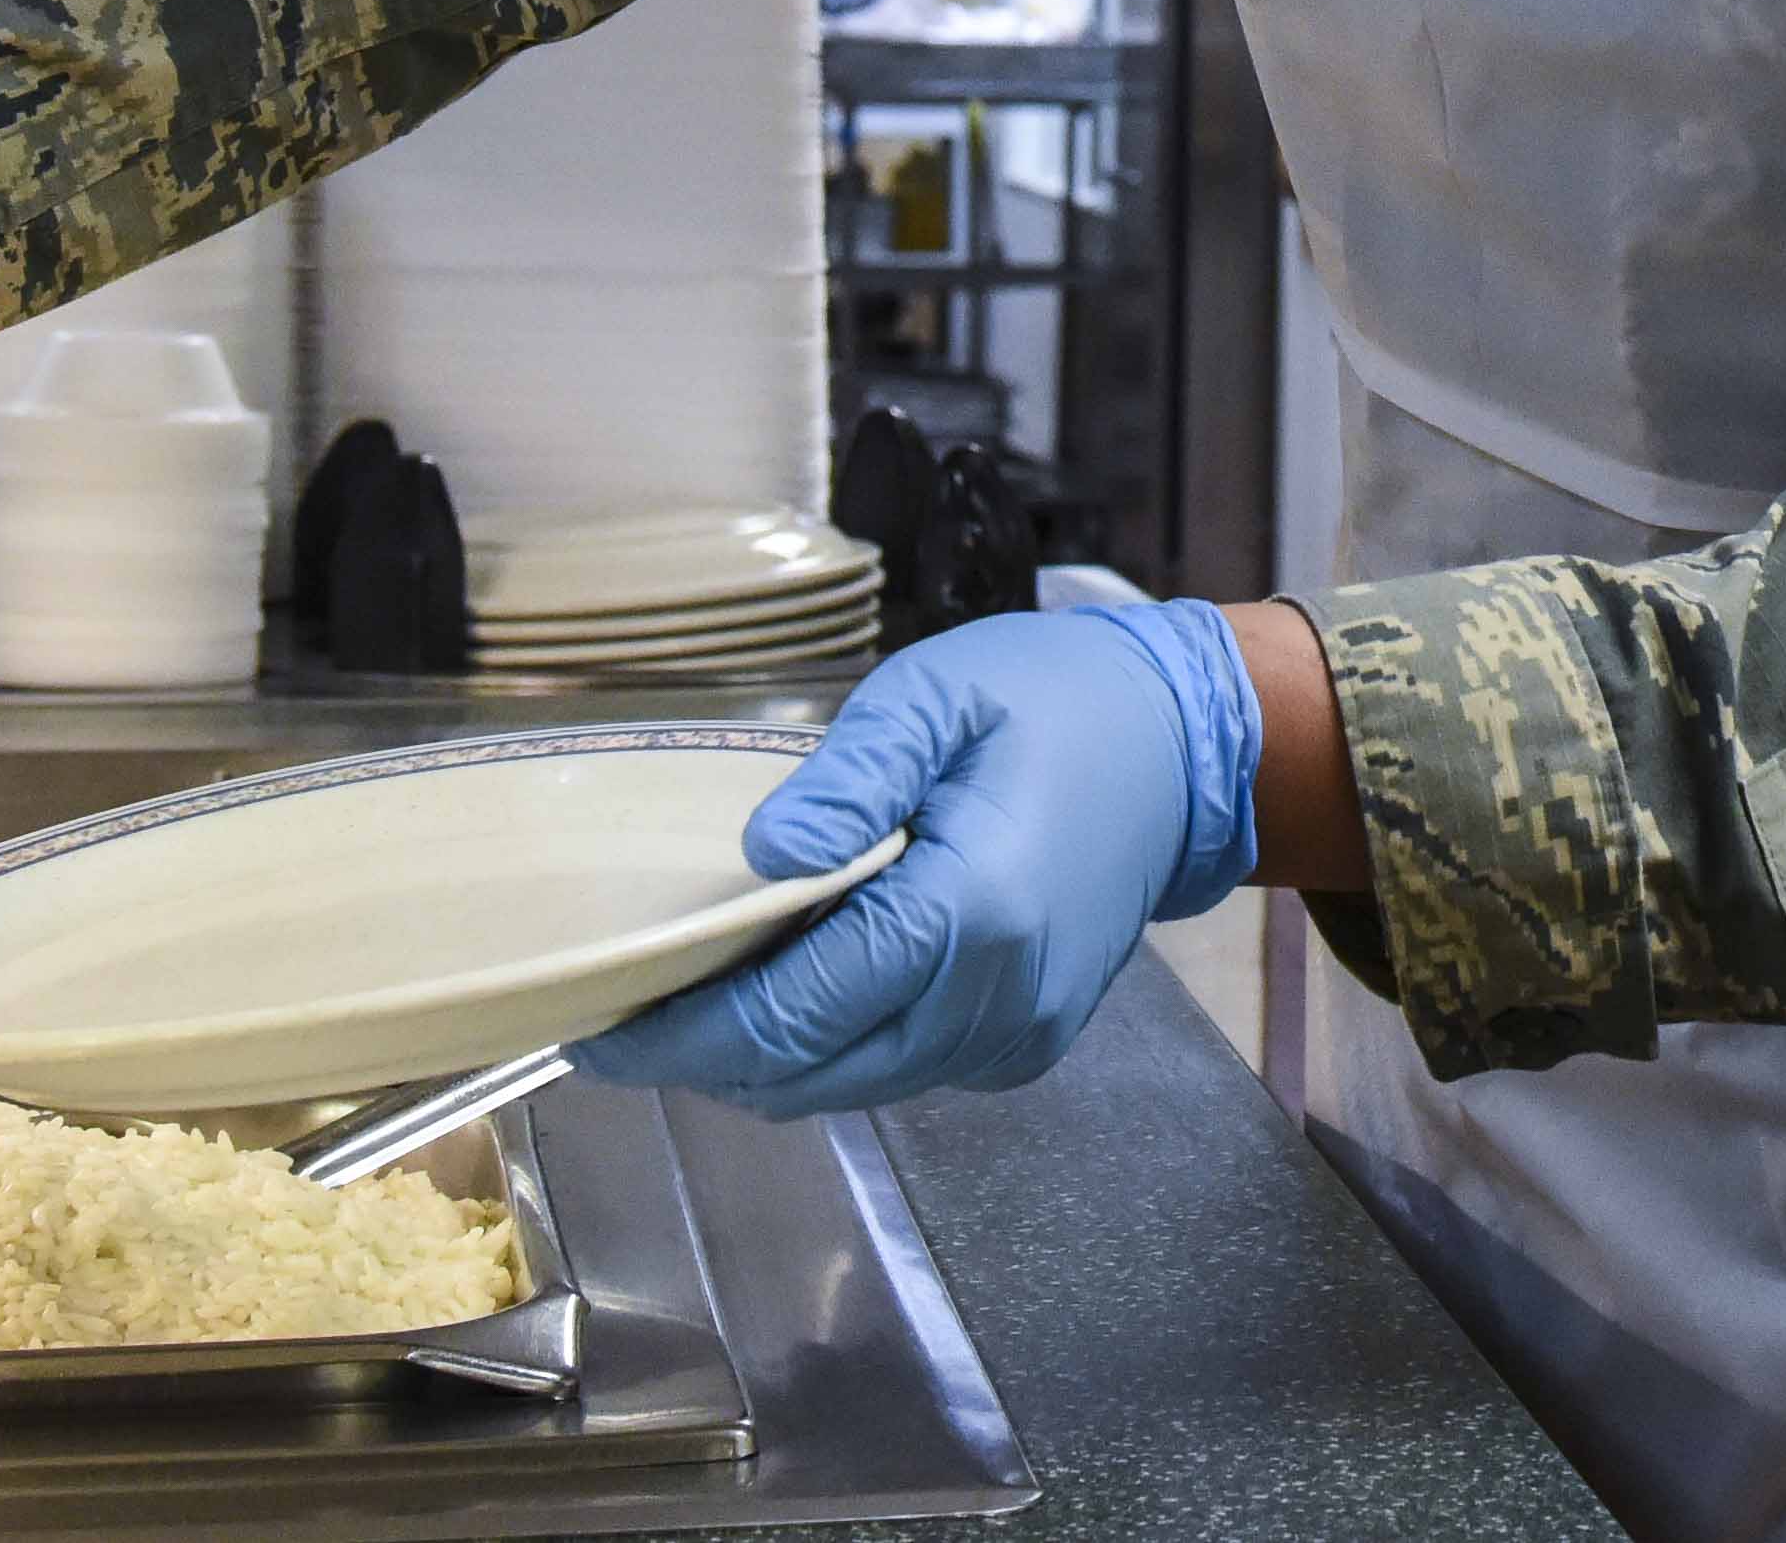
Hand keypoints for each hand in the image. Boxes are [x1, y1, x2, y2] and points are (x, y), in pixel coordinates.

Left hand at [573, 601, 1260, 1114]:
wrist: (1182, 751)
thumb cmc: (1053, 703)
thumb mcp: (935, 697)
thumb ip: (848, 778)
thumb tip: (760, 855)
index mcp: (971, 912)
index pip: (794, 1013)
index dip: (686, 1034)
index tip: (603, 1033)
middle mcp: (996, 1000)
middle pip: (810, 1074)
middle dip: (706, 1060)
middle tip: (623, 1022)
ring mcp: (1015, 1036)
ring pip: (850, 1088)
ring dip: (765, 1061)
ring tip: (692, 1004)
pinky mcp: (1023, 1045)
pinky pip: (899, 1071)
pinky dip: (832, 1049)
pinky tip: (792, 988)